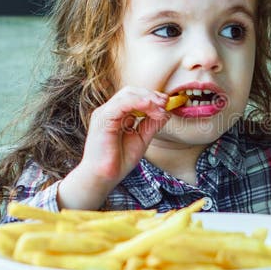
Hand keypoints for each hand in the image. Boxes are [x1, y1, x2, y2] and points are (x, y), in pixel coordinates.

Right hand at [57, 87, 170, 209]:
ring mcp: (104, 114)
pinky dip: (138, 102)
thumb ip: (151, 125)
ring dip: (148, 99)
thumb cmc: (117, 162)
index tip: (167, 103)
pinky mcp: (102, 119)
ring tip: (161, 107)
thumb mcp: (141, 139)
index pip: (134, 97)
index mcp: (116, 115)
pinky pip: (121, 104)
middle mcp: (109, 111)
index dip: (152, 97)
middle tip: (167, 102)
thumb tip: (166, 112)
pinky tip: (150, 106)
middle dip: (152, 95)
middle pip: (131, 91)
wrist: (102, 178)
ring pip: (127, 94)